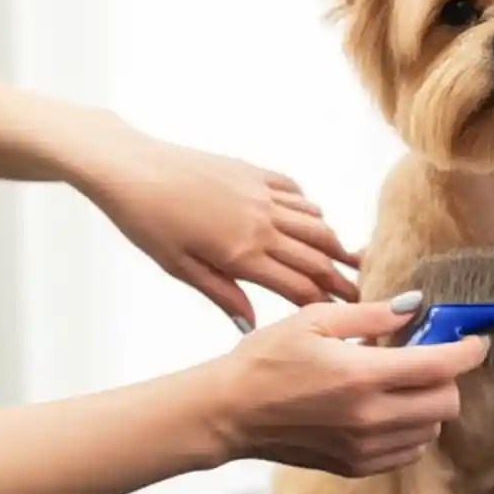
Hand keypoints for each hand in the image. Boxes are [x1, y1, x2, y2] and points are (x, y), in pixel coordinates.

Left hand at [73, 122, 359, 328]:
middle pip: (316, 255)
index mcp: (243, 254)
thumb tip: (252, 325)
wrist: (132, 168)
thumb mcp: (180, 268)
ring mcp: (261, 194)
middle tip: (361, 292)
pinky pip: (296, 192)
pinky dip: (309, 209)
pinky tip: (311, 218)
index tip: (346, 312)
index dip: (325, 301)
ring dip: (334, 243)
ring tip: (347, 259)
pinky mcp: (254, 172)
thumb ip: (223, 295)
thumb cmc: (147, 222)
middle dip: (341, 277)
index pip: (299, 284)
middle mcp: (262, 223)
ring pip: (314, 222)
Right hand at [207, 292, 489, 476]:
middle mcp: (369, 417)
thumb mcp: (314, 319)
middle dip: (449, 377)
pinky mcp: (354, 466)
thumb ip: (371, 313)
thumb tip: (415, 305)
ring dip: (429, 404)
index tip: (476, 340)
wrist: (229, 412)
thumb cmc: (265, 359)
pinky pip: (407, 452)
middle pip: (446, 403)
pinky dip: (410, 430)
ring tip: (402, 382)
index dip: (468, 351)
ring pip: (430, 430)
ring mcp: (363, 447)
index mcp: (361, 375)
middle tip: (430, 357)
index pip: (440, 366)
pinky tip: (387, 408)